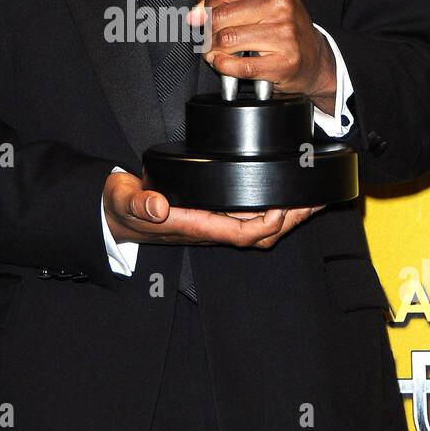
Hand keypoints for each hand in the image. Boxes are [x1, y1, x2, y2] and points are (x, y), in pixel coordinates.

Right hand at [104, 171, 322, 249]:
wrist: (114, 215)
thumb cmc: (120, 207)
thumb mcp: (122, 199)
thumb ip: (137, 201)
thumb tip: (158, 206)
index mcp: (191, 226)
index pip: (239, 233)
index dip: (266, 223)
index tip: (284, 206)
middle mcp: (208, 229)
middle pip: (260, 235)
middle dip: (290, 221)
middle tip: (316, 200)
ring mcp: (213, 224)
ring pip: (260, 229)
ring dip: (288, 216)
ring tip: (312, 198)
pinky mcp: (214, 214)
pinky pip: (251, 218)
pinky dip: (274, 208)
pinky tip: (287, 195)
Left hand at [189, 0, 336, 113]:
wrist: (312, 58)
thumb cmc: (282, 26)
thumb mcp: (259, 0)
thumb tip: (194, 13)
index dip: (207, 2)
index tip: (204, 13)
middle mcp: (282, 4)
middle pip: (220, 15)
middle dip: (208, 29)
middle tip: (210, 36)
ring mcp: (285, 33)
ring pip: (226, 39)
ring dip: (214, 49)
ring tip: (217, 50)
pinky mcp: (283, 62)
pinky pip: (239, 65)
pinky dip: (224, 66)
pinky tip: (224, 62)